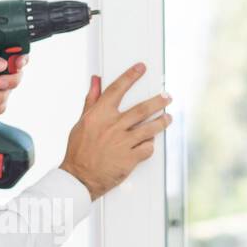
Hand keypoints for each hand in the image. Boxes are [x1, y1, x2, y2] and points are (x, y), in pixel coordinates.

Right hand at [59, 62, 171, 200]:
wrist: (79, 178)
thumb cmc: (79, 151)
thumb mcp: (82, 122)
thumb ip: (91, 100)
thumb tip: (96, 81)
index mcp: (99, 115)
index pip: (117, 89)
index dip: (130, 76)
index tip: (141, 68)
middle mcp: (112, 127)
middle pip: (141, 109)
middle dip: (158, 101)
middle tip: (167, 97)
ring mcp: (122, 143)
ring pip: (150, 128)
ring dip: (162, 122)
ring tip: (168, 118)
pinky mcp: (129, 159)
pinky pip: (147, 148)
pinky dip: (150, 145)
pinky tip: (150, 142)